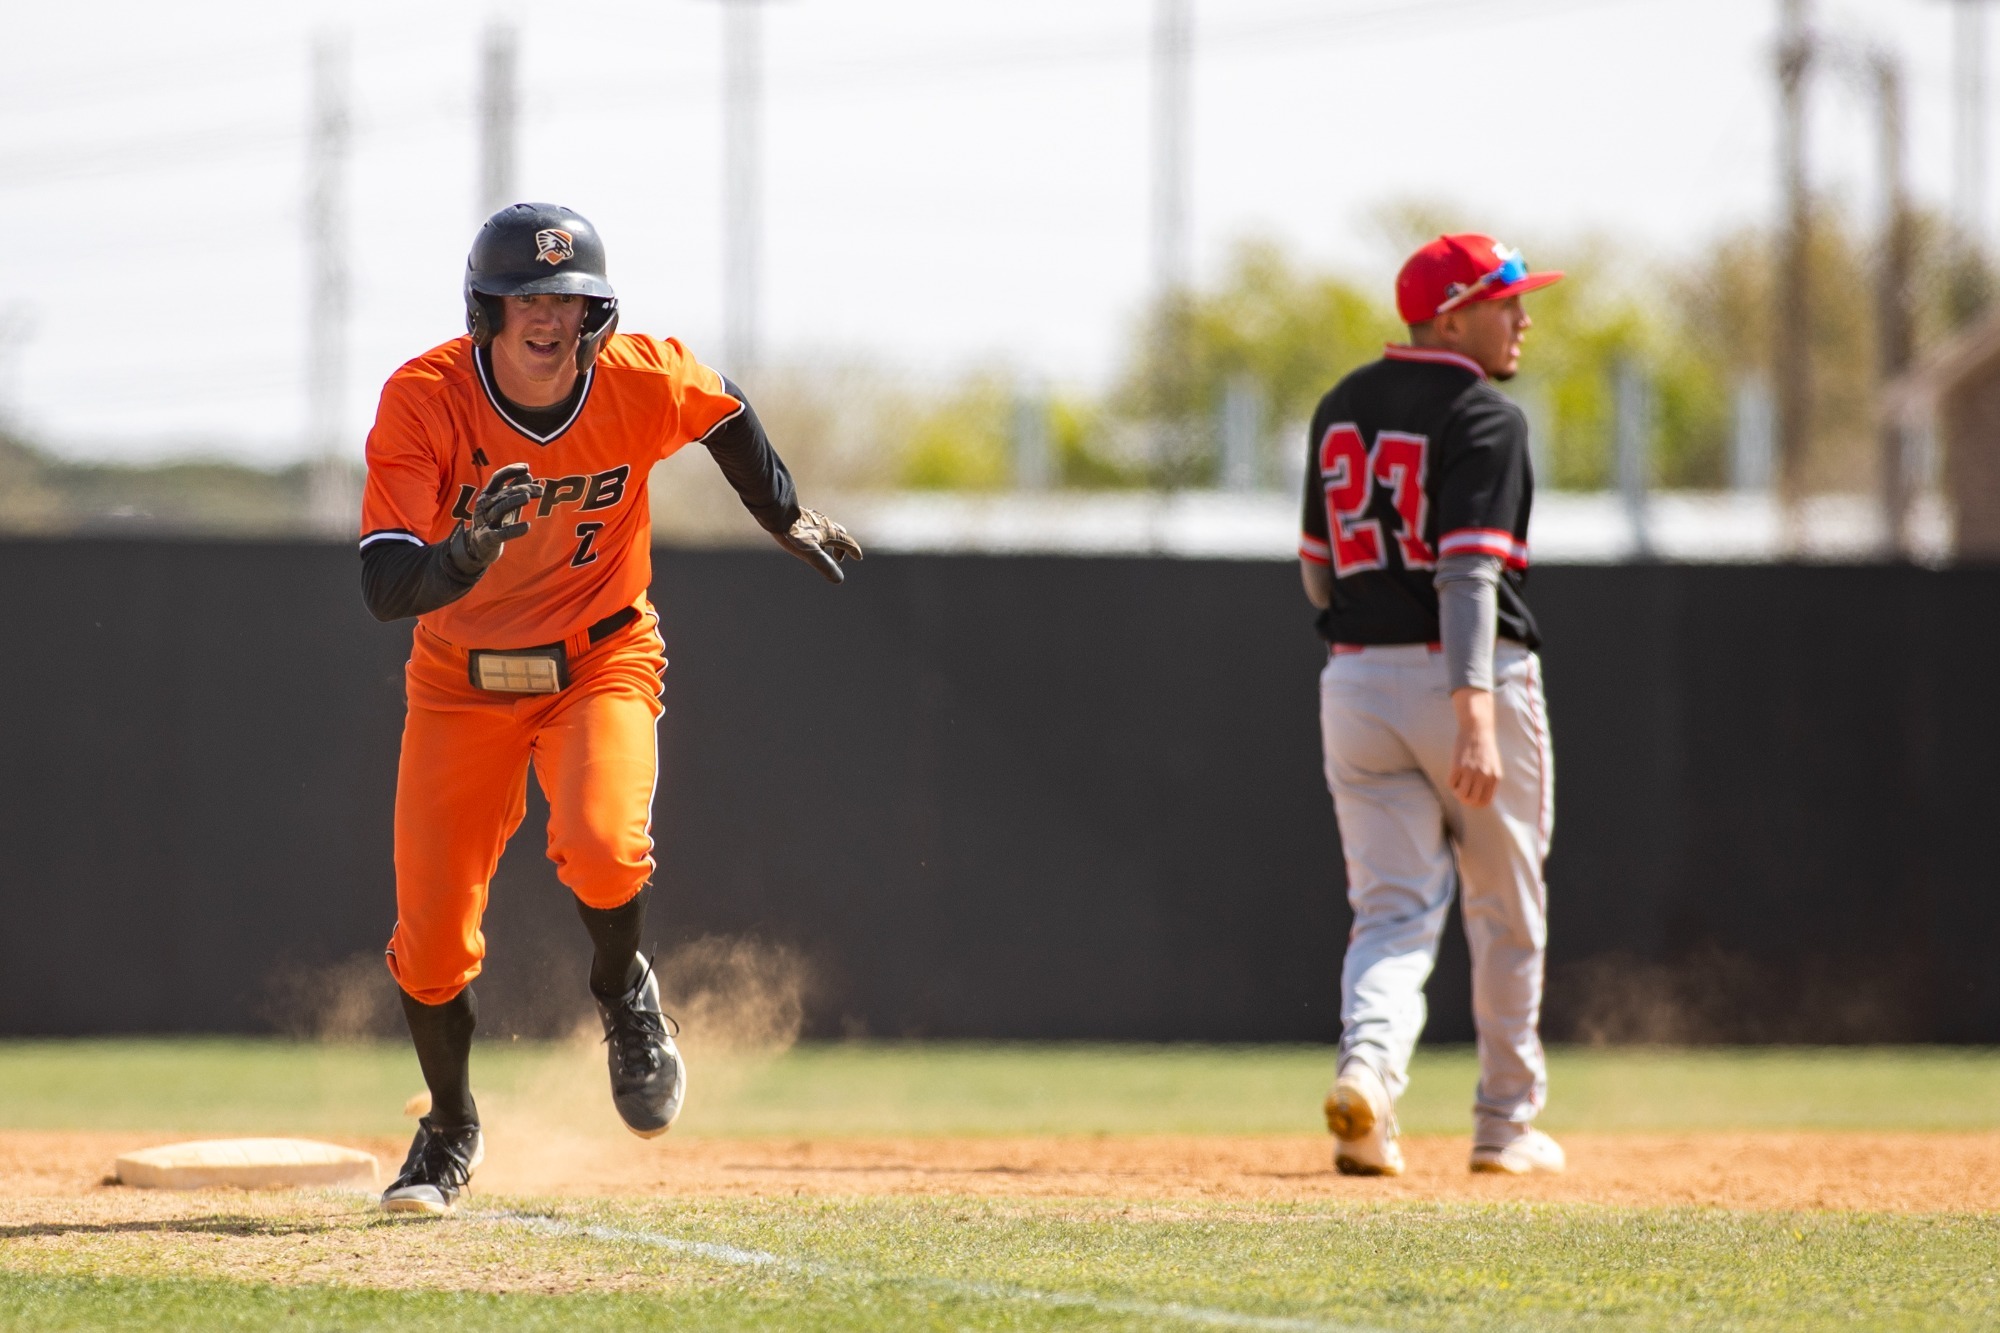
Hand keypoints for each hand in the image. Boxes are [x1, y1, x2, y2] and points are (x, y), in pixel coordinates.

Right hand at [448, 463, 542, 573]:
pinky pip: (501, 533)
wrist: (477, 547)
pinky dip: (514, 530)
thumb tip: (528, 474)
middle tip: (540, 490)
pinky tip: (527, 526)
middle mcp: (484, 506)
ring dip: (514, 501)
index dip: (510, 471)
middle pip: (503, 493)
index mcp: (487, 495)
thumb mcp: (504, 504)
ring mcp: (485, 522)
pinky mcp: (488, 538)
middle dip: (523, 489)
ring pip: (500, 509)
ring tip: (528, 498)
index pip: (497, 478)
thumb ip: (514, 490)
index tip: (526, 467)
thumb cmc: (494, 522)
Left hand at [774, 507, 862, 583]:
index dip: (853, 551)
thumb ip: (825, 565)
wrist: (778, 513)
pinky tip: (806, 537)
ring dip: (829, 541)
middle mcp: (824, 524)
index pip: (846, 542)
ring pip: (826, 529)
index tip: (858, 558)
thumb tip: (839, 580)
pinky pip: (814, 525)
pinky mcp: (802, 516)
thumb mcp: (810, 553)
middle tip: (838, 558)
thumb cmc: (794, 534)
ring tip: (822, 550)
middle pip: (839, 534)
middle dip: (842, 546)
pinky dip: (817, 534)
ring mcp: (813, 519)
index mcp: (830, 532)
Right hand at [1449, 687, 1503, 807]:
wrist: (1477, 731)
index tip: (1470, 798)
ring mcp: (1470, 771)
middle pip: (1471, 800)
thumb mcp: (1493, 766)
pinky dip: (1450, 782)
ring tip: (1457, 784)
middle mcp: (1484, 776)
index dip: (1475, 803)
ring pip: (1460, 794)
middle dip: (1464, 799)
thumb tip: (1477, 799)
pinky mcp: (1458, 765)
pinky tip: (1453, 774)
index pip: (1485, 801)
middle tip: (1460, 792)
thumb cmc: (1484, 749)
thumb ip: (1488, 781)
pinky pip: (1451, 783)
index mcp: (1494, 778)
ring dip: (1456, 792)